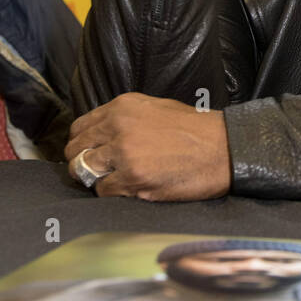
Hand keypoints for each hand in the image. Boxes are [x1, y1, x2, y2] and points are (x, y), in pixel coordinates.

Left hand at [65, 93, 231, 200]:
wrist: (224, 148)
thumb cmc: (196, 130)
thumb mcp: (156, 108)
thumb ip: (125, 118)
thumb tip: (103, 135)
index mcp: (122, 107)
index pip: (80, 127)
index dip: (81, 144)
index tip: (89, 153)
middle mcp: (118, 127)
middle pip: (76, 149)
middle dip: (82, 162)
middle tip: (97, 171)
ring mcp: (124, 153)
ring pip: (84, 170)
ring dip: (95, 179)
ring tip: (113, 181)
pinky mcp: (133, 178)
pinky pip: (104, 190)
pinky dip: (112, 193)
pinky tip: (129, 189)